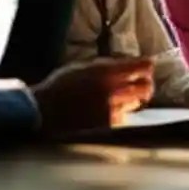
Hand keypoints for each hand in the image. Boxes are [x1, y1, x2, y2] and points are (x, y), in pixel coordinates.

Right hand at [31, 57, 154, 134]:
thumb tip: (130, 63)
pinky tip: (106, 113)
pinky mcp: (107, 126)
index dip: (146, 67)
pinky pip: (123, 118)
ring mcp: (111, 109)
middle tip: (140, 86)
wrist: (41, 113)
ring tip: (117, 100)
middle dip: (145, 85)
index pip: (144, 67)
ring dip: (131, 101)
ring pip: (136, 103)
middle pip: (146, 87)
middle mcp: (113, 89)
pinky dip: (119, 115)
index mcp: (106, 71)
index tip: (145, 69)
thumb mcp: (82, 67)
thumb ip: (107, 65)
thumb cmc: (59, 87)